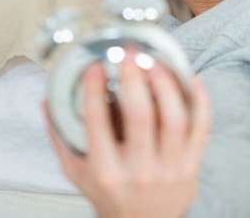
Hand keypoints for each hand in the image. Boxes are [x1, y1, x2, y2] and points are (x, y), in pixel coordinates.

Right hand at [42, 48, 210, 217]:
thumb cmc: (112, 195)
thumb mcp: (78, 173)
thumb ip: (62, 138)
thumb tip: (48, 102)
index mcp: (106, 171)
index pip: (97, 124)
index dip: (93, 90)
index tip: (94, 67)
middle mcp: (139, 170)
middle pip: (140, 116)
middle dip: (134, 78)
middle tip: (129, 54)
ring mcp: (169, 168)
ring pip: (175, 118)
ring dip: (167, 84)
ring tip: (156, 62)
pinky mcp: (192, 165)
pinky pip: (201, 127)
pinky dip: (199, 100)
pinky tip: (190, 79)